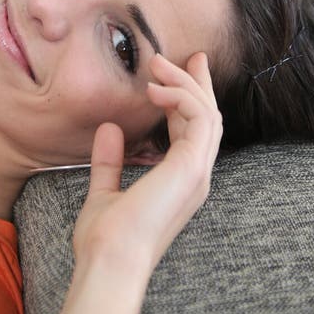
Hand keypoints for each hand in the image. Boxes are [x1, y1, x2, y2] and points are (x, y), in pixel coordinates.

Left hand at [73, 53, 222, 274]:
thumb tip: (108, 129)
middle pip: (209, 117)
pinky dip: (180, 96)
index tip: (174, 74)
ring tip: (157, 64)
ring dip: (185, 82)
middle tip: (191, 54)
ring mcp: (197, 171)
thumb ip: (109, 161)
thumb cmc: (105, 238)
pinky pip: (199, 117)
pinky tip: (154, 90)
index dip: (186, 99)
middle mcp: (195, 175)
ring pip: (207, 112)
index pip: (193, 130)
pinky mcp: (192, 166)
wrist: (109, 259)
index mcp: (180, 180)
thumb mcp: (104, 191)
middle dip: (199, 83)